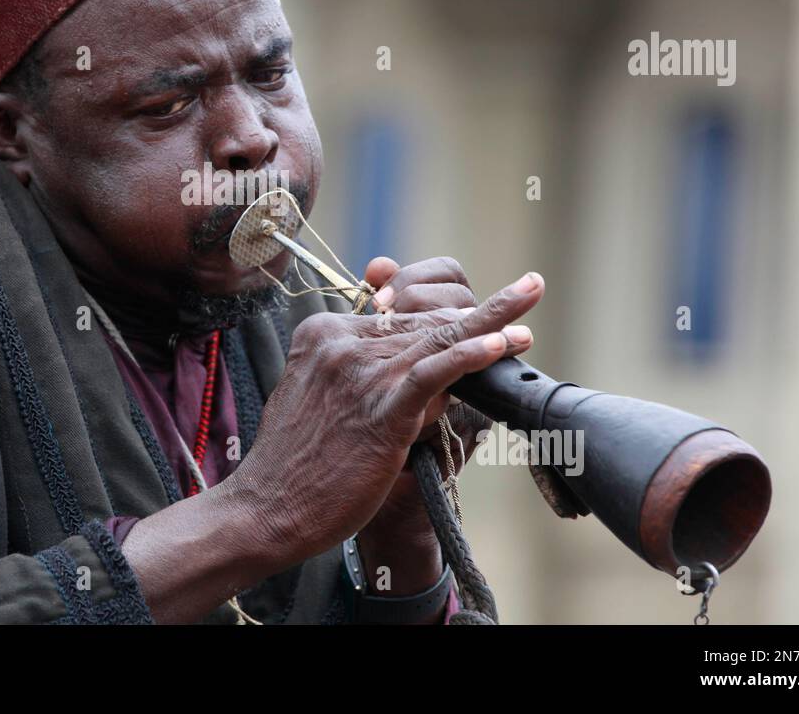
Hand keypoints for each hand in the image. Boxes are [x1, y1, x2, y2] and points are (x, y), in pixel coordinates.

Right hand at [220, 263, 544, 570]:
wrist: (269, 508)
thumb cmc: (300, 464)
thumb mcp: (327, 401)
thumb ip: (367, 377)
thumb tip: (431, 378)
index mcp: (324, 335)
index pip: (398, 316)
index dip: (446, 318)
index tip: (484, 314)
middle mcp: (340, 342)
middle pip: (423, 319)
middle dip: (480, 311)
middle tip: (526, 292)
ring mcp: (359, 371)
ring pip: (437, 337)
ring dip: (493, 322)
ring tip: (529, 305)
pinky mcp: (379, 407)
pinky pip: (433, 372)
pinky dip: (471, 355)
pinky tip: (502, 344)